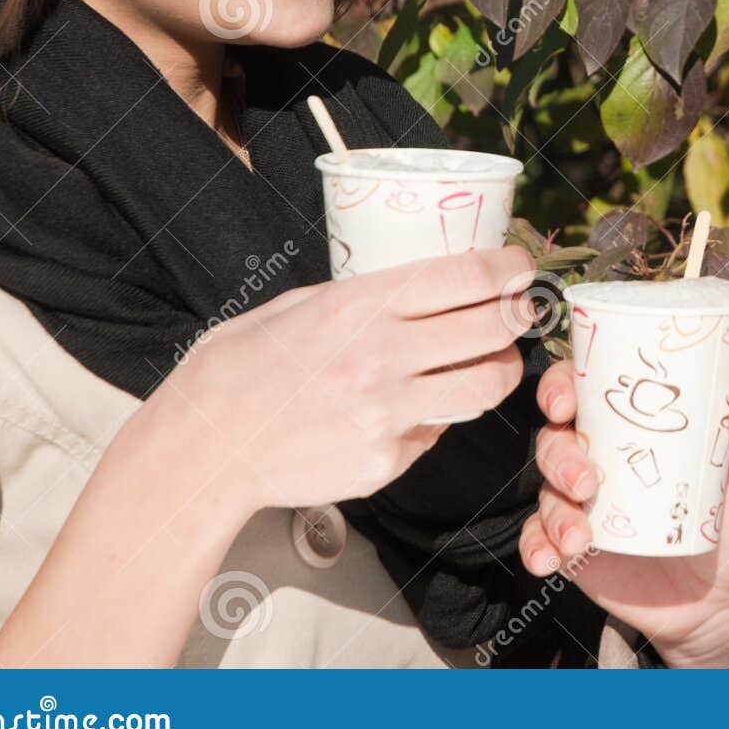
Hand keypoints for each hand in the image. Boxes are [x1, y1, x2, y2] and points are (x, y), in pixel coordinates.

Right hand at [141, 247, 537, 516]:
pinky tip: (409, 408)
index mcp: (362, 306)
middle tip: (522, 311)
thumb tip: (426, 290)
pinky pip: (436, 432)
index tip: (519, 267)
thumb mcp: (301, 305)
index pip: (467, 279)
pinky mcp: (387, 461)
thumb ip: (365, 298)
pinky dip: (436, 418)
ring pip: (485, 387)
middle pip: (493, 330)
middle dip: (520, 316)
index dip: (509, 269)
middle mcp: (384, 357)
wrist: (206, 445)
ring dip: (500, 370)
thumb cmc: (243, 366)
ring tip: (491, 360)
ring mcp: (389, 414)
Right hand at [518, 359, 728, 667]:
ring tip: (579, 537)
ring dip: (554, 510)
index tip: (564, 401)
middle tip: (586, 481)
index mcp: (635, 431)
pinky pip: (537, 540)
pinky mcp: (573, 549)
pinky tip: (547, 561)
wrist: (720, 603)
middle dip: (559, 455)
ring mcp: (583, 505)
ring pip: (546, 490)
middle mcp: (600, 460)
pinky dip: (534, 547)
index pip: (585, 391)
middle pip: (556, 439)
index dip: (561, 386)